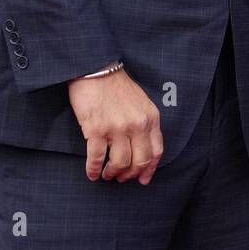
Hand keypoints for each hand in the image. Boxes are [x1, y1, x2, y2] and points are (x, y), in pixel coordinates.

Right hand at [67, 68, 163, 183]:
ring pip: (120, 164)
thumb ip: (145, 123)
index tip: (143, 179)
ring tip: (107, 174)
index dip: (149, 169)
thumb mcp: (142, 103)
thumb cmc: (117, 86)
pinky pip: (96, 159)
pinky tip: (92, 174)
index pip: (156, 151)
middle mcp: (137, 125)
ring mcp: (117, 128)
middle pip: (139, 161)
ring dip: (113, 174)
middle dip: (130, 175)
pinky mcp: (96, 130)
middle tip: (121, 178)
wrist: (97, 70)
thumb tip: (142, 148)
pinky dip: (94, 170)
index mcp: (151, 118)